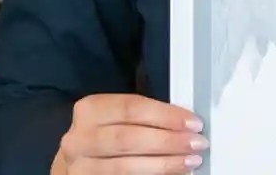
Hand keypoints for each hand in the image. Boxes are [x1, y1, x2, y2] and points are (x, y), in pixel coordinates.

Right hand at [53, 94, 207, 174]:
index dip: (166, 115)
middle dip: (167, 141)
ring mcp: (79, 166)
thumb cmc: (106, 135)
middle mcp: (78, 138)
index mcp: (90, 110)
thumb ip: (144, 117)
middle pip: (128, 138)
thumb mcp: (118, 118)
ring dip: (162, 164)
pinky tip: (171, 174)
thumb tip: (185, 123)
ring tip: (189, 162)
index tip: (193, 123)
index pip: (132, 108)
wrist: (80, 161)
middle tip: (196, 143)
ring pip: (124, 166)